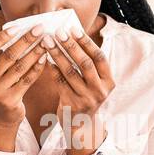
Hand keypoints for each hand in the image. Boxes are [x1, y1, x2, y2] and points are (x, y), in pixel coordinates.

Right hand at [0, 24, 49, 150]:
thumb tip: (24, 31)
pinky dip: (37, 68)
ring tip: (45, 42)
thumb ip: (4, 55)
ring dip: (34, 52)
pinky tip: (45, 58)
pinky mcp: (10, 100)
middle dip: (25, 40)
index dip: (1, 38)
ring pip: (19, 67)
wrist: (2, 114)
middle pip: (8, 56)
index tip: (17, 27)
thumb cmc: (2, 85)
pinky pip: (27, 80)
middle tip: (39, 29)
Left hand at [52, 26, 114, 154]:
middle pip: (85, 64)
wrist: (80, 125)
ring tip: (48, 42)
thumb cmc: (85, 96)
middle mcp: (100, 91)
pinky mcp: (72, 105)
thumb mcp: (94, 83)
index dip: (87, 43)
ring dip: (58, 55)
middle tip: (59, 32)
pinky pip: (59, 83)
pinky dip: (52, 69)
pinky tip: (45, 58)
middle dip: (71, 46)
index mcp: (109, 82)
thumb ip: (88, 64)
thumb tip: (71, 35)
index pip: (100, 58)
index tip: (74, 29)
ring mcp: (87, 99)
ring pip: (70, 72)